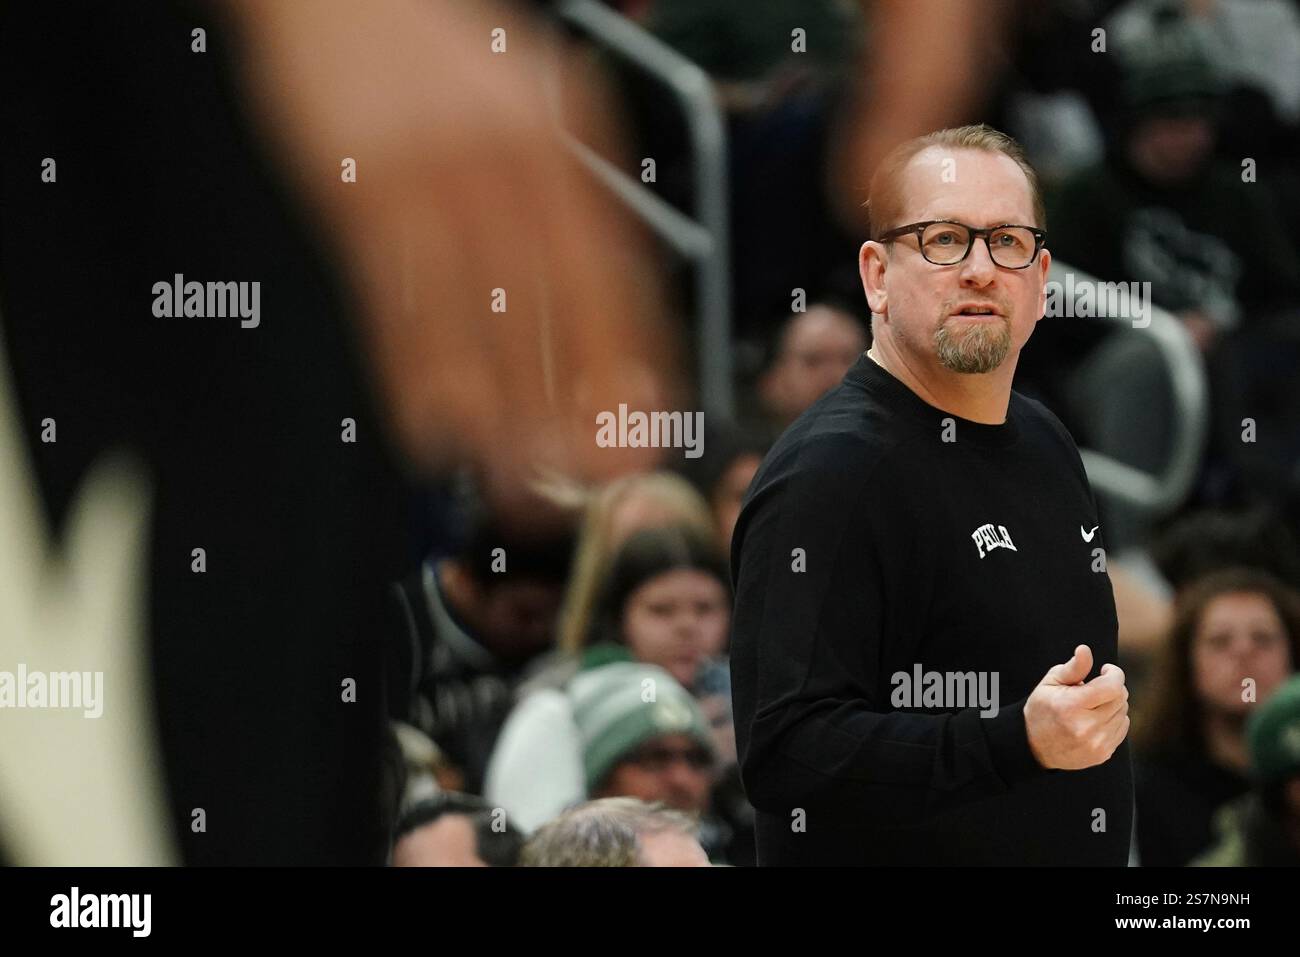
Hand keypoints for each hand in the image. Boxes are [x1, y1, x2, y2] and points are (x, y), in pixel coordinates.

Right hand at [230, 0, 679, 522]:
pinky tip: (433, 429)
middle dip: (572, 406)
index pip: (611, 271)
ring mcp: (430, 179)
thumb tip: (602, 296)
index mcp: (558, 144)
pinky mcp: (358, 197)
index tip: (646, 423)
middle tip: (587, 478)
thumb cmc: (434, 54)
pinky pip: (394, 306)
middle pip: (552, 310)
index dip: (632, 361)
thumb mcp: (526, 101)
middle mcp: (506, 162)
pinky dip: (413, 377)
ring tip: (515, 478)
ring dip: (497, 412)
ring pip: (475, 322)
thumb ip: (564, 191)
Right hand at [1024, 645, 1128, 770]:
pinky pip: (1122, 728)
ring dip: (1113, 704)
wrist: (1034, 746)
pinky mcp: (1103, 753)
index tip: (1106, 669)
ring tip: (1094, 704)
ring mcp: (1096, 743)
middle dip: (1112, 687)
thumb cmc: (1042, 709)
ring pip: (1124, 713)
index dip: (1114, 674)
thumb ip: (1073, 667)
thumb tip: (1085, 650)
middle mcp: (1086, 727)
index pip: (1112, 686)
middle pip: (1120, 698)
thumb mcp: (1050, 683)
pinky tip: (1097, 718)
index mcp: (1071, 706)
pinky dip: (1114, 719)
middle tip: (1096, 686)